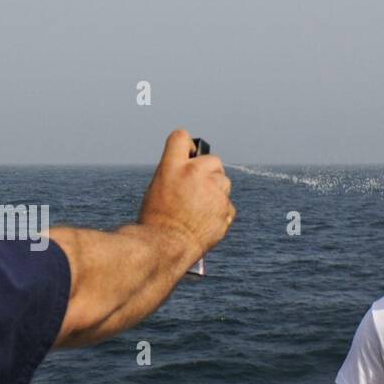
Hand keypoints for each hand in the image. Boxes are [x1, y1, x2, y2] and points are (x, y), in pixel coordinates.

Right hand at [137, 129, 234, 262]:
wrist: (165, 247)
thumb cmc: (156, 222)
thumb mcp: (157, 189)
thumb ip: (175, 175)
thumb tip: (190, 171)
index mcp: (172, 167)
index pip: (181, 137)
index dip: (187, 145)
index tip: (188, 154)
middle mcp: (194, 173)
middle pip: (213, 160)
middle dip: (209, 172)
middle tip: (197, 189)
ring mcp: (213, 190)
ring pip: (224, 182)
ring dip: (216, 192)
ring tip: (198, 210)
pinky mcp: (225, 207)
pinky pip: (227, 204)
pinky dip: (220, 212)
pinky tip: (205, 222)